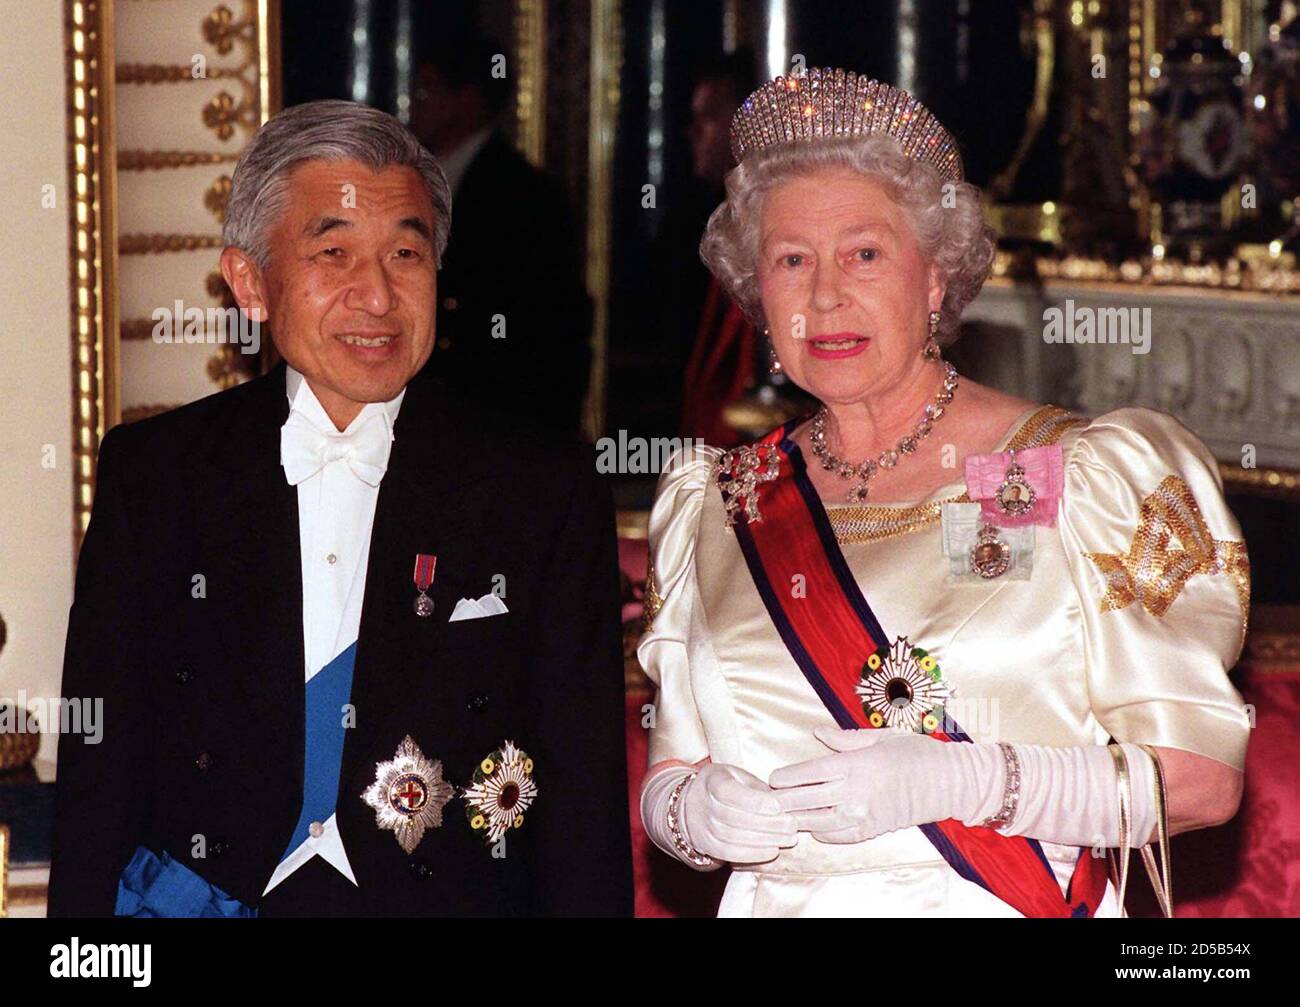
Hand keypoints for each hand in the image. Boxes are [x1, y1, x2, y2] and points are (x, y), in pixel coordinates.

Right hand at [680, 762, 798, 863]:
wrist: (694, 805)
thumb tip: (784, 803)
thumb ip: (758, 788)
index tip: (779, 806)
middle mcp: (701, 803)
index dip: (754, 801)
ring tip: (788, 839)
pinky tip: (773, 851)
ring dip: (764, 840)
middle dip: (767, 823)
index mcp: (712, 780)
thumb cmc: (726, 787)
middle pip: (733, 817)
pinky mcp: (706, 845)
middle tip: (792, 825)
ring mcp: (701, 826)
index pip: (729, 792)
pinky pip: (729, 854)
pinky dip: (753, 854)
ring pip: (732, 837)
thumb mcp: (739, 777)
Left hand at [769, 726, 982, 843]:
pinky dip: (821, 833)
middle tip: (766, 800)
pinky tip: (812, 827)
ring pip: (818, 822)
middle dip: (783, 800)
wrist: (949, 782)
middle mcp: (856, 791)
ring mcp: (864, 814)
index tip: (772, 779)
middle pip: (807, 799)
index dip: (787, 777)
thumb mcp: (880, 737)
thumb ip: (845, 738)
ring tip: (781, 815)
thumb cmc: (915, 752)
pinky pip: (838, 836)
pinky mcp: (872, 830)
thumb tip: (817, 733)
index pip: (810, 772)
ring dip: (797, 819)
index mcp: (856, 764)